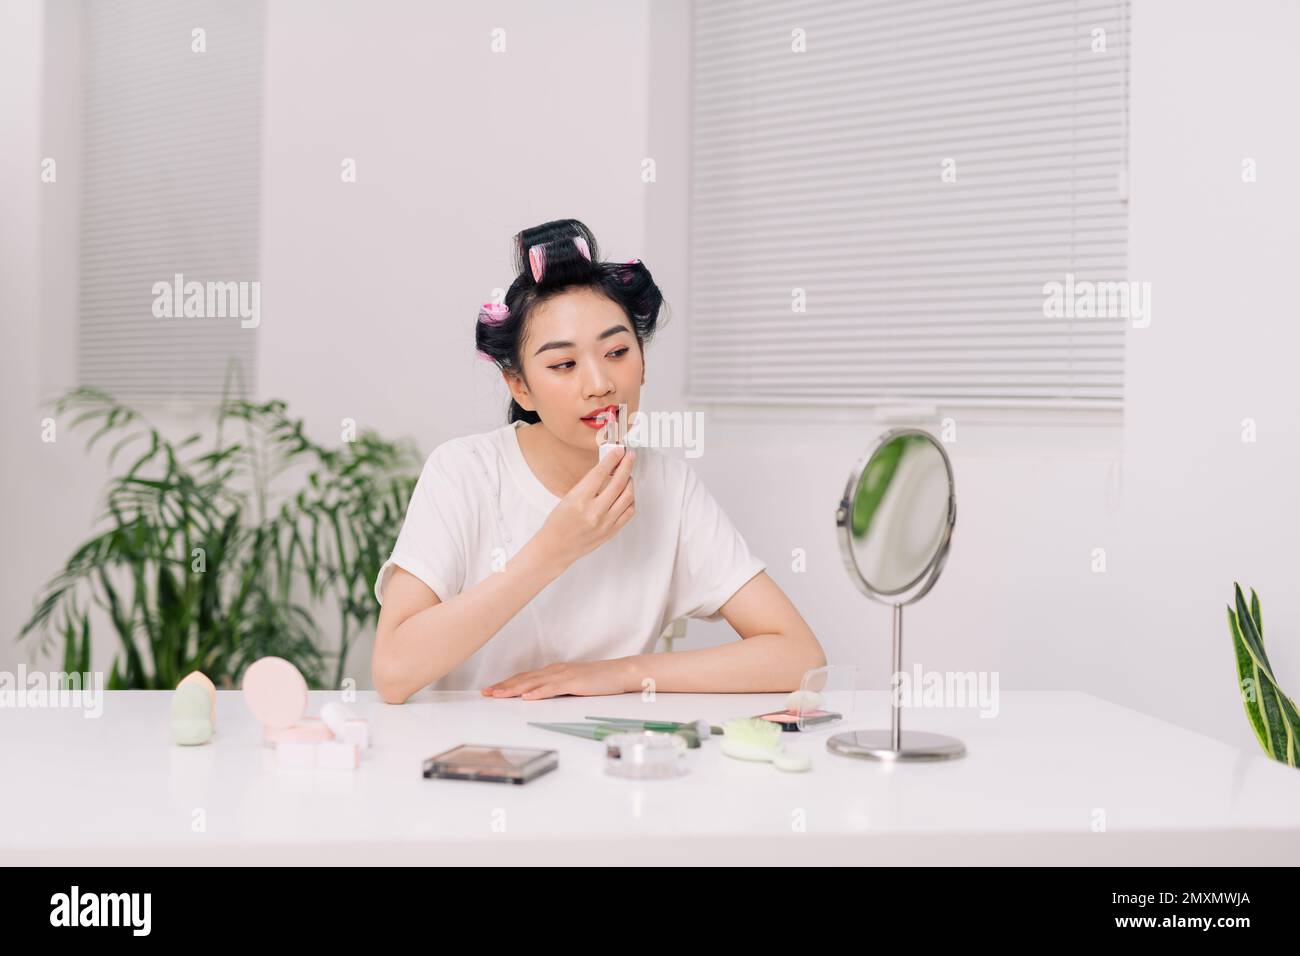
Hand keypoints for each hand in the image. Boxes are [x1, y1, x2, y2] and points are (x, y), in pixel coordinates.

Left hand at [479, 658, 632, 699]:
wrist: (620, 672)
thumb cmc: (599, 680)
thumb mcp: (573, 685)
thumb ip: (556, 689)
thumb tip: (540, 697)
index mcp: (554, 671)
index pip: (525, 678)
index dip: (506, 683)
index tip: (491, 689)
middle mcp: (555, 670)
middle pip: (524, 679)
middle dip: (503, 686)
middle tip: (486, 693)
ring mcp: (564, 675)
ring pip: (533, 683)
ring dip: (514, 689)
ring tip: (498, 695)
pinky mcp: (574, 681)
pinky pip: (552, 688)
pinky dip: (538, 692)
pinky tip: (526, 697)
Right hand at [537, 445, 635, 566]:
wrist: (557, 547)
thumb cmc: (559, 522)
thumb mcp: (569, 497)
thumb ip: (589, 484)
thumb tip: (607, 468)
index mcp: (579, 500)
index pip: (600, 473)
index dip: (612, 459)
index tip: (618, 450)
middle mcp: (594, 512)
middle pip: (618, 483)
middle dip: (626, 465)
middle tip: (629, 457)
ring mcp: (605, 523)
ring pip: (628, 497)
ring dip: (630, 482)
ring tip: (627, 475)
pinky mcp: (612, 531)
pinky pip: (629, 512)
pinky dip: (631, 500)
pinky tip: (627, 494)